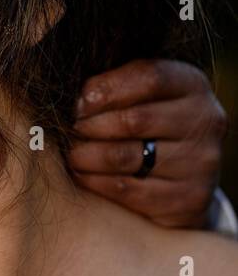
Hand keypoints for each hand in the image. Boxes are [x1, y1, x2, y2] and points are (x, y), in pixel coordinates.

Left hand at [68, 59, 226, 227]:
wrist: (184, 173)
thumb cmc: (146, 120)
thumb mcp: (139, 92)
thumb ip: (113, 85)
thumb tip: (71, 96)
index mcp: (192, 84)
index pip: (150, 77)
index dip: (106, 88)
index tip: (79, 102)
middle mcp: (205, 121)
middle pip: (133, 120)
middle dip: (90, 125)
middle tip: (70, 130)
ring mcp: (201, 162)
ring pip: (124, 157)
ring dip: (85, 155)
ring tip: (72, 153)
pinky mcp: (189, 198)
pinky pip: (126, 189)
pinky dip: (94, 180)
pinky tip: (82, 174)